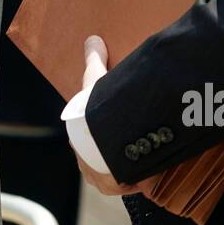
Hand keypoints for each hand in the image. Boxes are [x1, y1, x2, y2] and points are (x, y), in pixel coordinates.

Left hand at [73, 36, 162, 199]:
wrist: (103, 139)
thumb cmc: (95, 109)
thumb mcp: (95, 79)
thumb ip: (94, 59)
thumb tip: (93, 38)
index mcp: (78, 139)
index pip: (85, 143)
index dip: (96, 139)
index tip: (110, 135)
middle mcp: (85, 161)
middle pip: (97, 163)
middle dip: (108, 160)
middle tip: (128, 151)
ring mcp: (100, 177)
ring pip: (109, 178)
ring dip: (121, 173)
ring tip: (139, 165)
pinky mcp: (116, 186)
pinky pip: (126, 186)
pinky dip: (135, 182)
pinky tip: (145, 178)